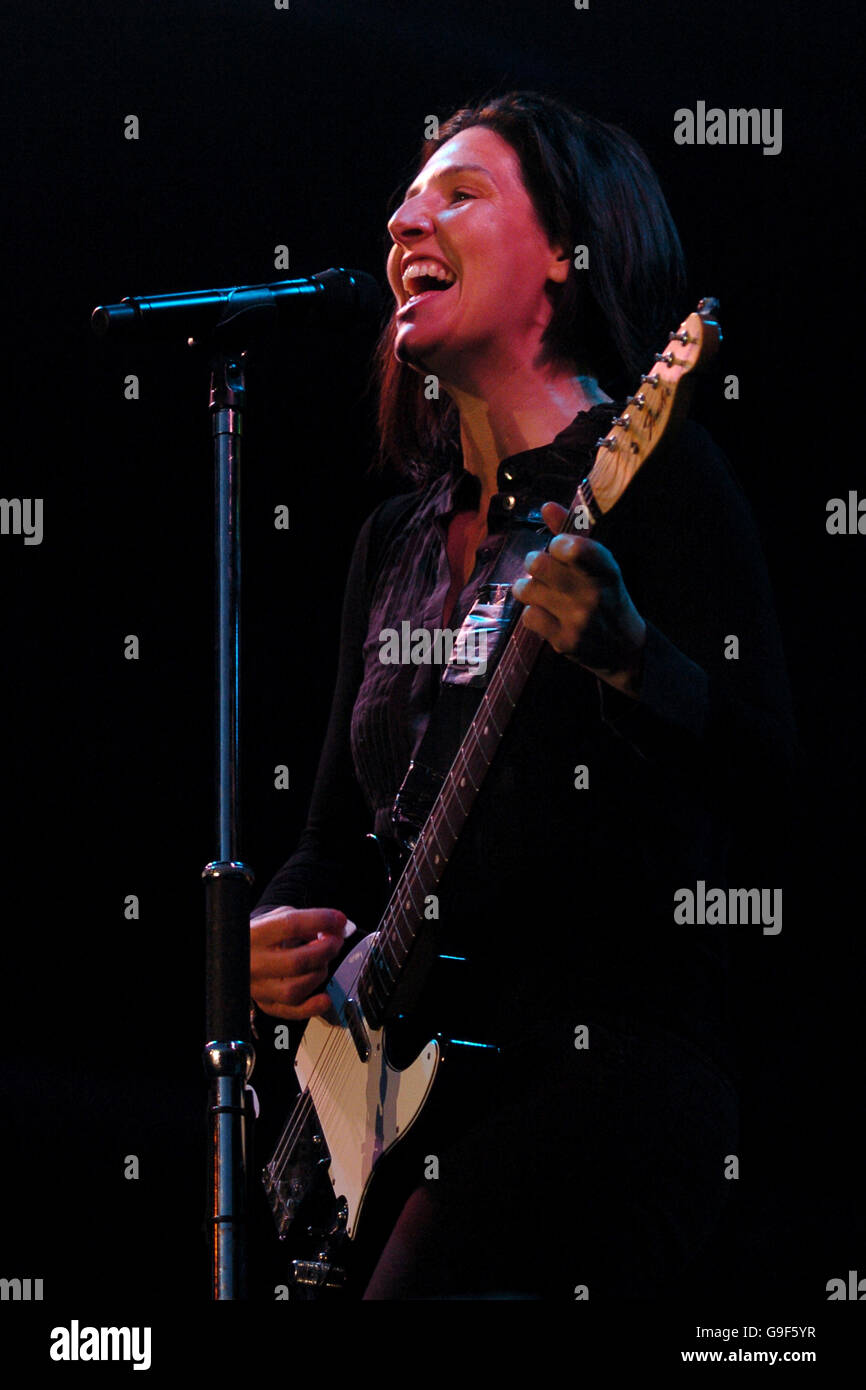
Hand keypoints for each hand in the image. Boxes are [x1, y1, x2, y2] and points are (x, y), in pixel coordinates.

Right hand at [250, 906, 353, 1020]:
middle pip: (297, 962)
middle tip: (336, 940)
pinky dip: (311, 1008)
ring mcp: (257, 987)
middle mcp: (252, 963)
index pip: (290, 925)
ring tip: (323, 960)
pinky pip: (289, 1012)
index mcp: (253, 934)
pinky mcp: (264, 1004)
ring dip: (319, 973)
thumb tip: (332, 929)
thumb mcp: (274, 918)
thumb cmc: (259, 935)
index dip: (320, 921)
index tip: (338, 919)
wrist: (231, 954)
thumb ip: (302, 920)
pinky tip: (324, 998)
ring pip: (295, 989)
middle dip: (326, 950)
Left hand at [511, 500, 646, 695]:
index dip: (558, 543)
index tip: (559, 547)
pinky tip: (545, 613)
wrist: (625, 650)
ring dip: (527, 588)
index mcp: (606, 570)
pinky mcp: (564, 641)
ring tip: (539, 591)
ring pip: (527, 590)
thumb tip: (547, 506)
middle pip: (539, 565)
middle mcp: (593, 595)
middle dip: (534, 562)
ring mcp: (578, 620)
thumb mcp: (599, 565)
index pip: (574, 548)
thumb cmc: (608, 597)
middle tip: (540, 567)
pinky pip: (528, 616)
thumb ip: (571, 534)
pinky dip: (532, 613)